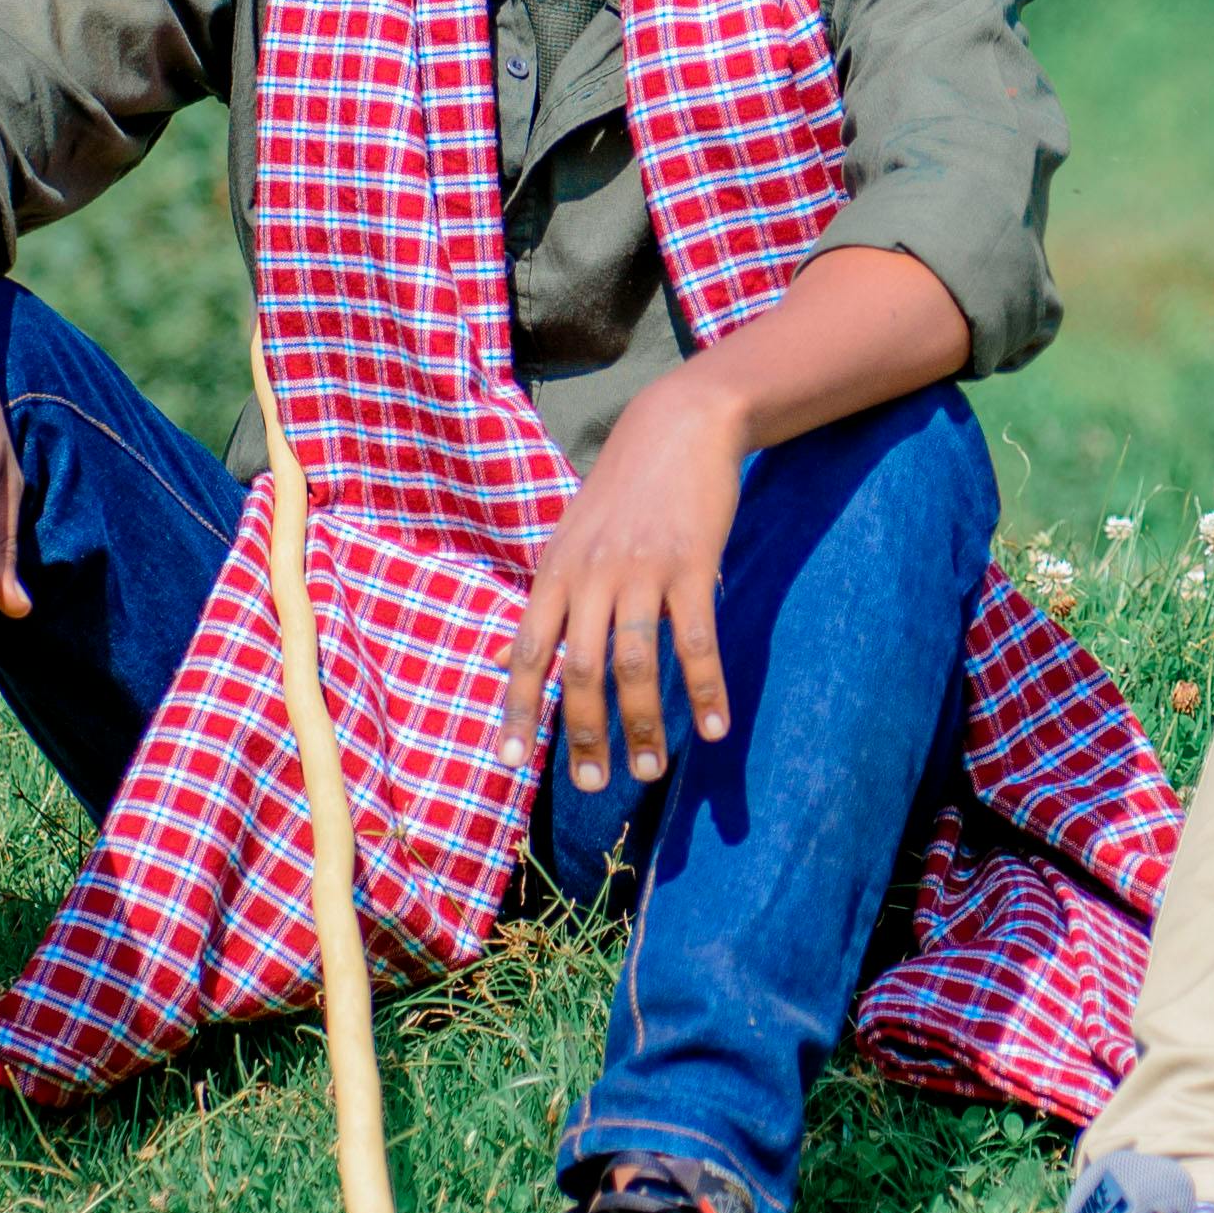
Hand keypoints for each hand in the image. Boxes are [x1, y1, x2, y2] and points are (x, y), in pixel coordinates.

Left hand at [506, 380, 751, 791]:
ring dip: (642, 724)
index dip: (518, 709)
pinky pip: (696, 640)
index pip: (528, 653)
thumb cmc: (620, 494)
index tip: (512, 763)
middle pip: (581, 669)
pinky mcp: (692, 565)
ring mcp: (641, 570)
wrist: (678, 427)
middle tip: (594, 785)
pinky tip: (713, 728)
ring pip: (635, 663)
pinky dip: (703, 689)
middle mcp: (590, 576)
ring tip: (652, 770)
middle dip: (585, 734)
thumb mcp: (566, 544)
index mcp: (555, 574)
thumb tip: (501, 662)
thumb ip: (542, 607)